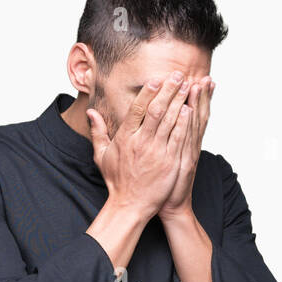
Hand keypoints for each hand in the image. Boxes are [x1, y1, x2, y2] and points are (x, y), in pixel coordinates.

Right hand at [88, 71, 192, 217]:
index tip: (157, 79)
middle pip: (156, 110)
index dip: (148, 92)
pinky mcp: (170, 162)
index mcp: (126, 138)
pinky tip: (191, 109)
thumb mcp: (102, 156)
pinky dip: (185, 122)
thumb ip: (98, 132)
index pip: (137, 109)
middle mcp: (141, 142)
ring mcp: (157, 152)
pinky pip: (179, 138)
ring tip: (188, 86)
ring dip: (180, 101)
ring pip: (170, 121)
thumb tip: (91, 113)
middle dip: (168, 90)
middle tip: (178, 75)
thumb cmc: (117, 182)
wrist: (130, 205)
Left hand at [160, 76, 214, 222]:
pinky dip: (187, 125)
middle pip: (198, 116)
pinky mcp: (183, 162)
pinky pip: (185, 140)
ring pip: (193, 125)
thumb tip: (164, 125)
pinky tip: (189, 110)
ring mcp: (188, 153)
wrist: (171, 206)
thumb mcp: (169, 159)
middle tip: (205, 77)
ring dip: (197, 104)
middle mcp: (190, 146)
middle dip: (202, 97)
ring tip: (199, 85)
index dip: (199, 99)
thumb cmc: (164, 183)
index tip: (201, 80)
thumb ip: (167, 140)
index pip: (193, 116)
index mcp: (185, 143)